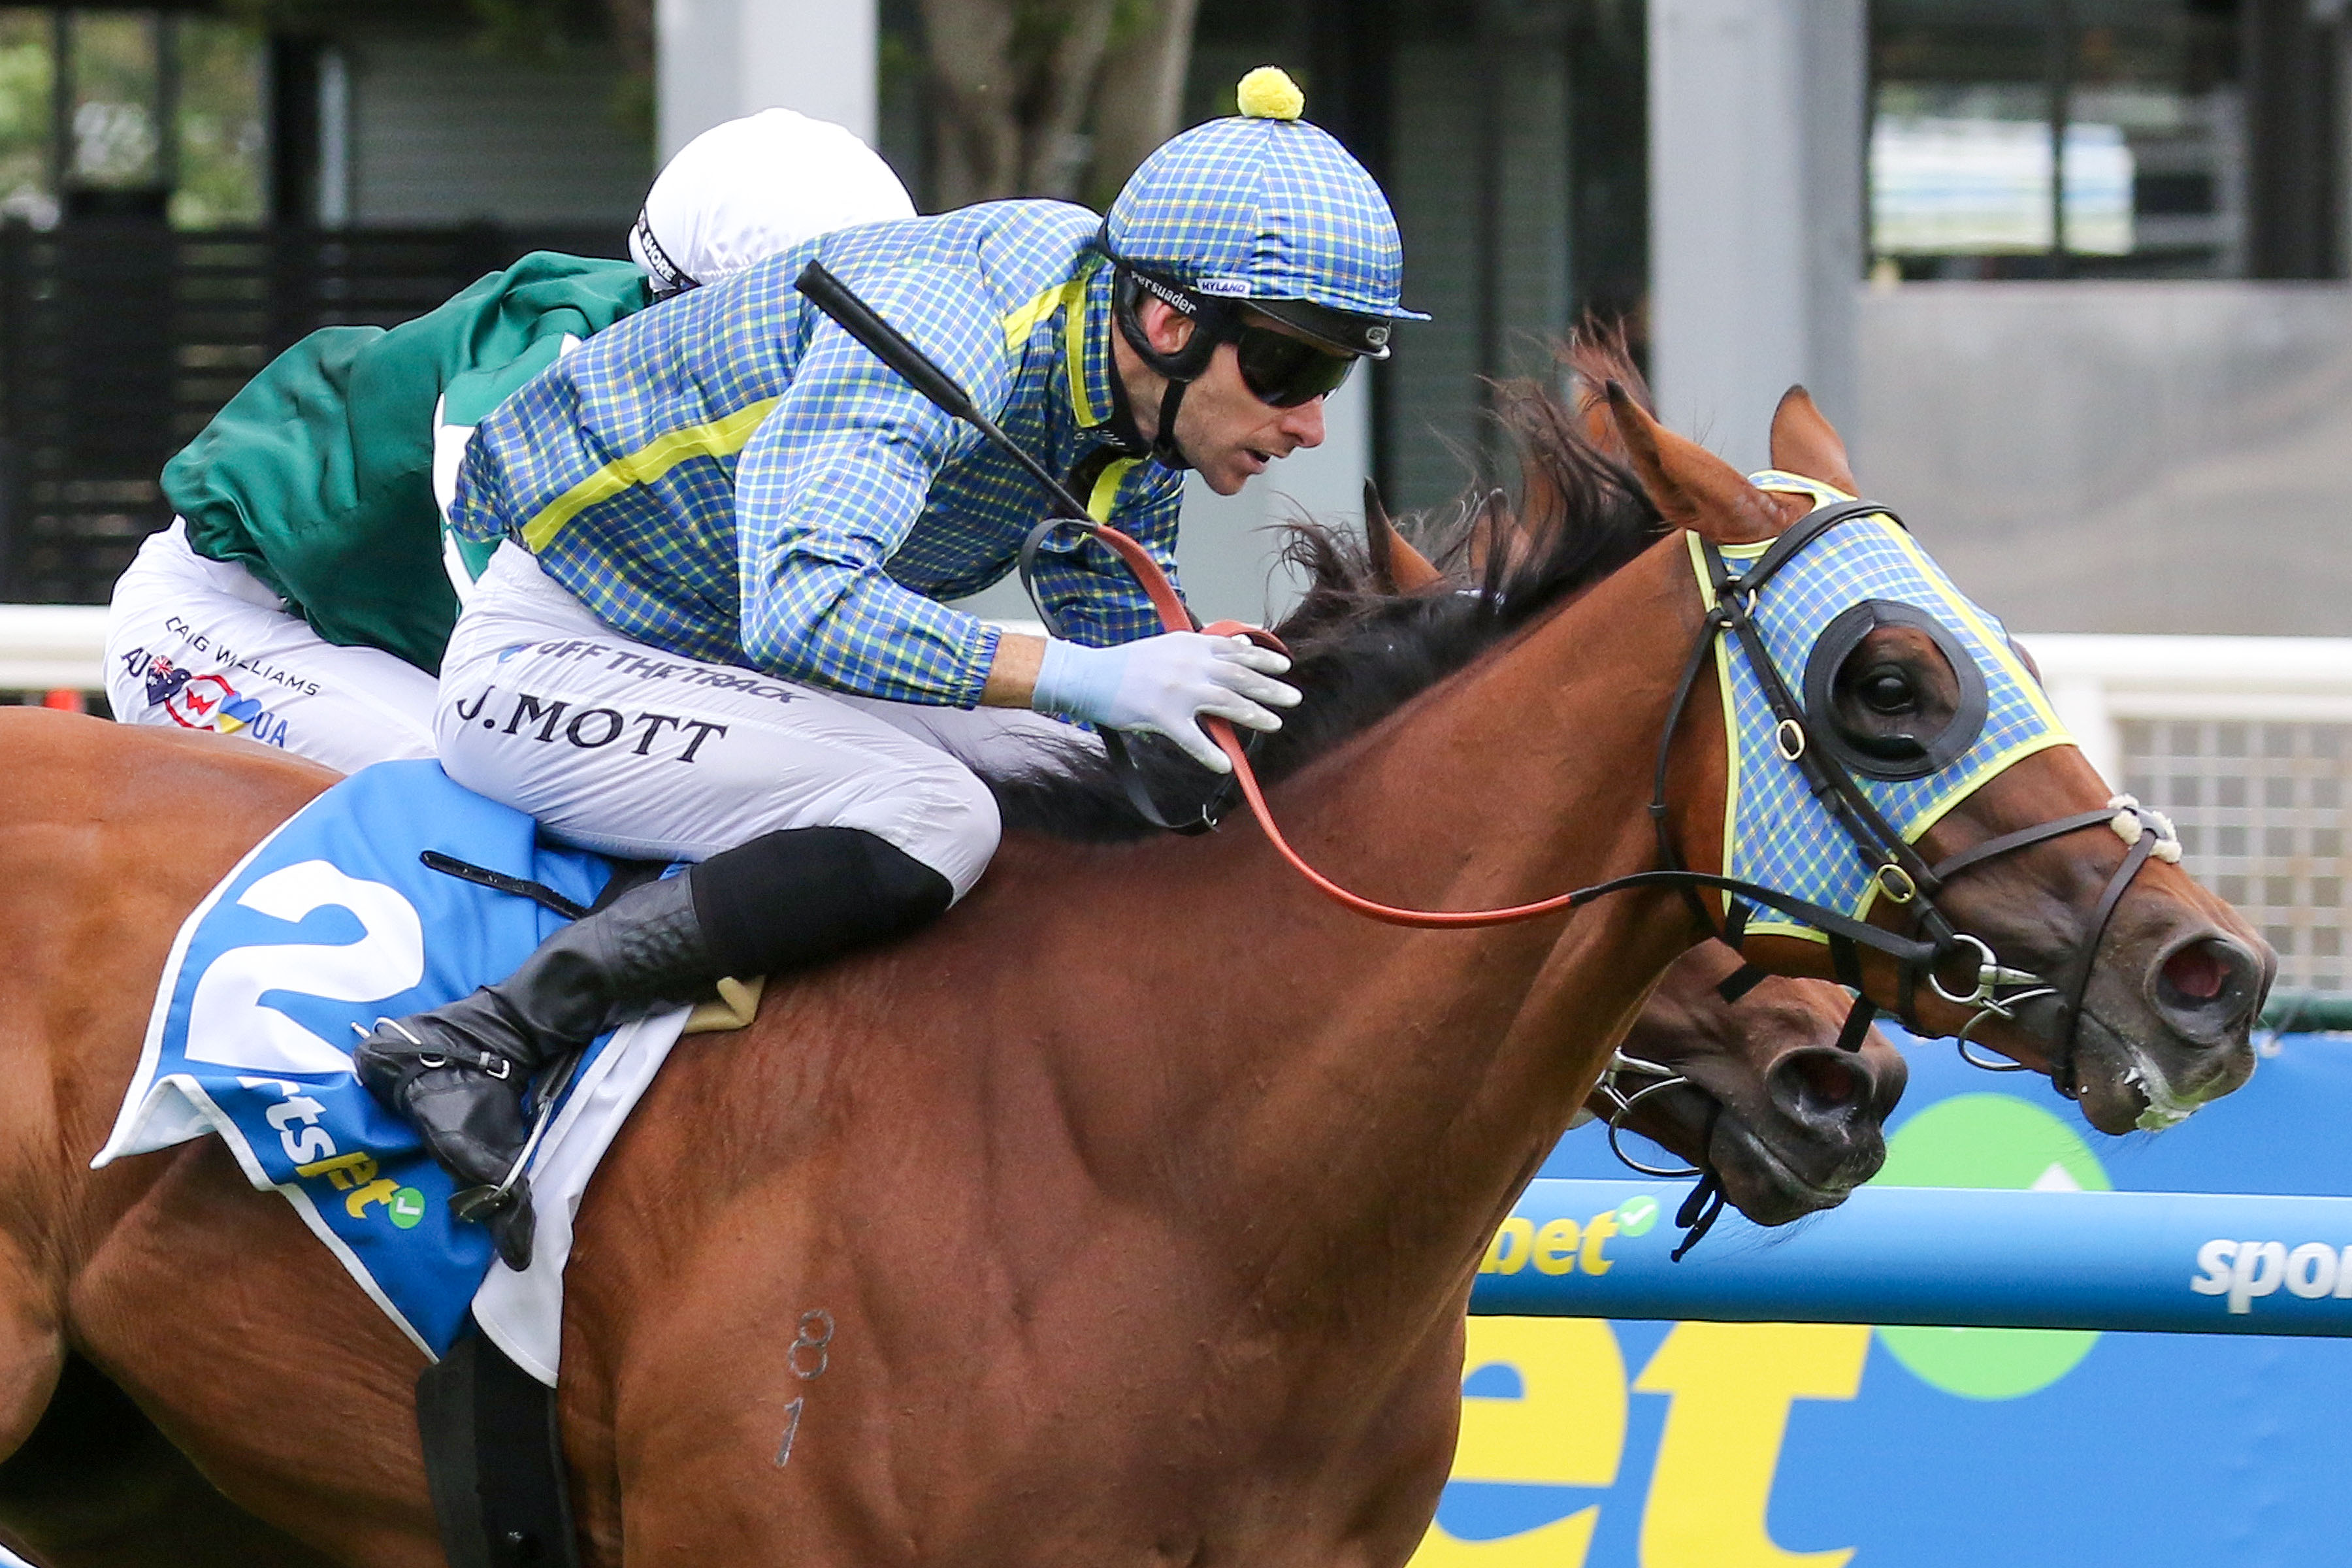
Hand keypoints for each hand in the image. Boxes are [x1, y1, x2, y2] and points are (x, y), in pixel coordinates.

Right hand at [1030, 631, 1299, 771]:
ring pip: (1226, 702)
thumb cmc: (1129, 663)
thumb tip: (1242, 641)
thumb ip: (1206, 646)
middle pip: (1240, 676)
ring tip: (1274, 725)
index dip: (1264, 659)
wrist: (1090, 675)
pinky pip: (1193, 739)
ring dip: (1253, 715)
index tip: (1285, 667)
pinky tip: (1225, 764)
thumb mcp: (1171, 644)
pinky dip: (1211, 753)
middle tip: (1294, 699)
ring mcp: (1178, 691)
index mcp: (1192, 646)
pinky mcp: (1163, 716)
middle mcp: (1189, 665)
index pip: (1237, 651)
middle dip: (1270, 688)